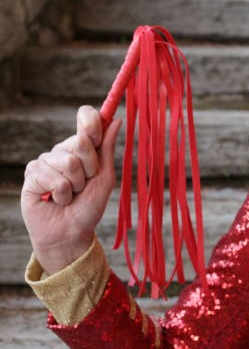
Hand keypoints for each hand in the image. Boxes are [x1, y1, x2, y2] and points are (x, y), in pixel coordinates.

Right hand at [20, 106, 121, 274]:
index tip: (98, 137)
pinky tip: (57, 200)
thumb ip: (107, 149)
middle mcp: (63, 150)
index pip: (85, 116)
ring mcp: (46, 160)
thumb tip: (115, 120)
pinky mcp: (32, 173)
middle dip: (91, 168)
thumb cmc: (88, 206)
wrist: (71, 232)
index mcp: (83, 147)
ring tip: (70, 195)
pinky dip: (62, 194)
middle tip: (85, 184)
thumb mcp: (104, 177)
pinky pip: (55, 178)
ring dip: (76, 185)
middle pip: (81, 141)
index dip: (92, 121)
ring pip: (69, 162)